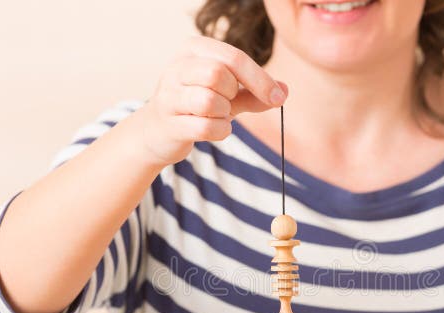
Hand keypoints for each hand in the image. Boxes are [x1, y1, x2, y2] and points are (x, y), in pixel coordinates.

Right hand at [137, 35, 287, 166]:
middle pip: (218, 74)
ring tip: (218, 115)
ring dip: (224, 114)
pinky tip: (214, 129)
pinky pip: (204, 127)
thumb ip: (255, 92)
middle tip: (228, 102)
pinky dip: (219, 132)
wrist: (159, 131)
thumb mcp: (229, 95)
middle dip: (233, 94)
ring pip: (209, 101)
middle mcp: (177, 67)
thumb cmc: (198, 106)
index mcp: (194, 49)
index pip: (233, 57)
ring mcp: (168, 94)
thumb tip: (284, 91)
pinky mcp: (167, 122)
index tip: (278, 97)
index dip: (260, 79)